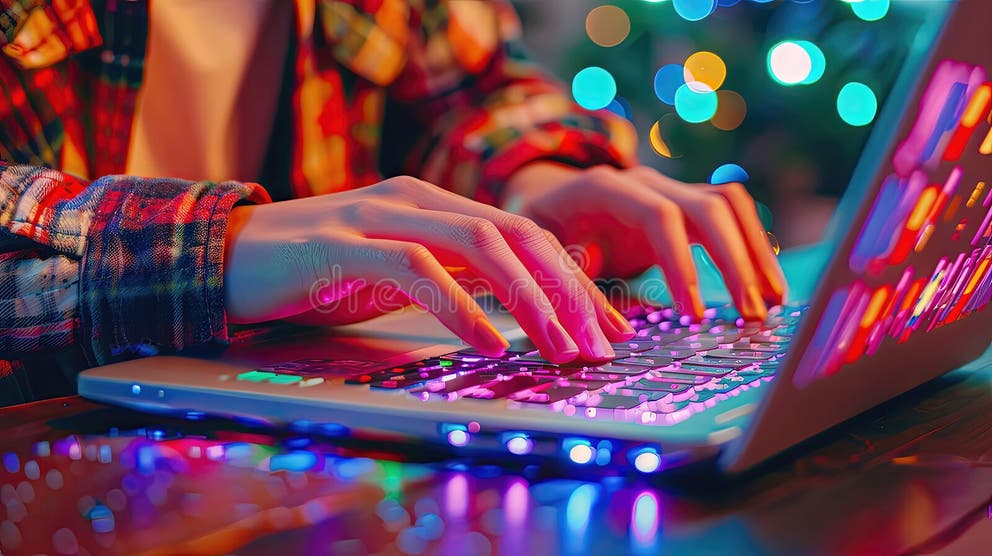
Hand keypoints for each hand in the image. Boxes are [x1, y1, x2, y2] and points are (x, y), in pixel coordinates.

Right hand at [223, 176, 633, 361]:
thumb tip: (520, 311)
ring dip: (529, 299)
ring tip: (561, 347)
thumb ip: (454, 280)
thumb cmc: (320, 272)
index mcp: (436, 206)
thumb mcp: (400, 275)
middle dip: (570, 292)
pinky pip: (416, 271)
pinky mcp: (342, 245)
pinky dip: (458, 308)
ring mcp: (379, 217)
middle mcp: (417, 201)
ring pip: (478, 245)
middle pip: (518, 236)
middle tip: (602, 345)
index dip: (576, 282)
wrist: (229, 257)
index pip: (526, 237)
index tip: (611, 327)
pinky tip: (487, 343)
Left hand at [503, 163, 786, 320]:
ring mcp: (668, 188)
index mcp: (604, 188)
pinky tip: (765, 286)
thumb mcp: (538, 257)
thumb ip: (573, 289)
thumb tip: (615, 335)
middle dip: (734, 261)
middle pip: (708, 207)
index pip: (660, 216)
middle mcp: (644, 181)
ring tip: (772, 302)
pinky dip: (752, 247)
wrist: (543, 199)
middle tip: (748, 315)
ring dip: (755, 252)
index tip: (695, 314)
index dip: (682, 264)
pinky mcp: (684, 206)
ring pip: (730, 205)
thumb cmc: (537, 232)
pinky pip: (731, 217)